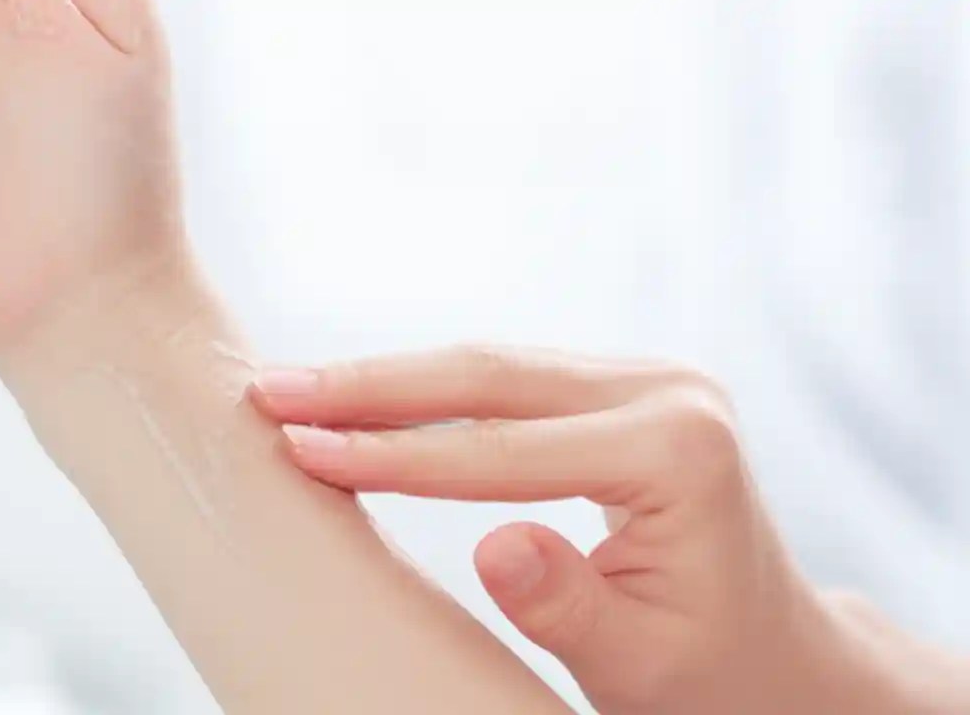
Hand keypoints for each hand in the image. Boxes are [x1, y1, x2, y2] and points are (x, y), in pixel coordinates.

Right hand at [250, 345, 963, 713]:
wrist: (770, 653)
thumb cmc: (709, 674)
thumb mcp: (641, 667)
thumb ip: (568, 607)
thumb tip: (493, 545)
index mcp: (679, 452)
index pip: (503, 451)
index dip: (391, 452)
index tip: (300, 446)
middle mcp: (666, 392)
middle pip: (490, 378)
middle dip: (370, 385)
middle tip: (271, 387)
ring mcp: (644, 380)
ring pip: (491, 367)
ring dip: (390, 379)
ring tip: (298, 386)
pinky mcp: (617, 389)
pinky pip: (509, 381)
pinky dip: (430, 391)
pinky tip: (367, 395)